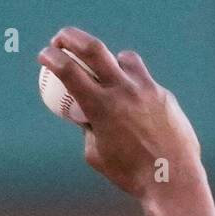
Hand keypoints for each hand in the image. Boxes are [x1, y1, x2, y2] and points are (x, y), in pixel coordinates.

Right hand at [38, 28, 202, 198]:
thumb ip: (88, 127)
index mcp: (100, 107)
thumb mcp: (95, 153)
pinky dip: (132, 86)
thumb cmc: (128, 173)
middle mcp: (123, 90)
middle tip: (61, 39)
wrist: (170, 178)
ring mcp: (145, 88)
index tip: (44, 54)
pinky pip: (143, 80)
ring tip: (107, 77)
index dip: (52, 58)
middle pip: (93, 49)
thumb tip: (84, 114)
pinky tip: (133, 106)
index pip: (69, 71)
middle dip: (72, 38)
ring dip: (111, 61)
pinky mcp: (162, 94)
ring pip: (124, 58)